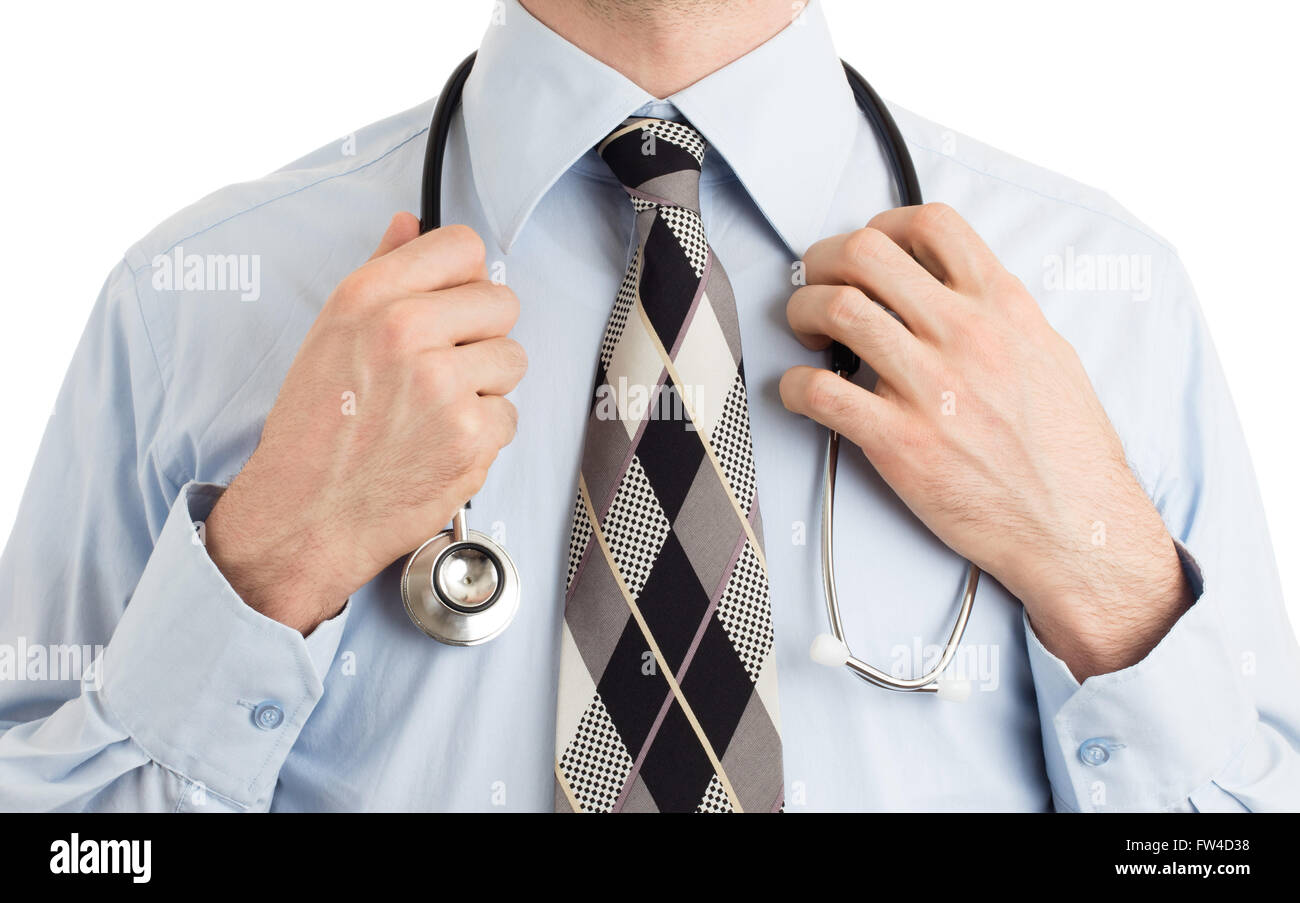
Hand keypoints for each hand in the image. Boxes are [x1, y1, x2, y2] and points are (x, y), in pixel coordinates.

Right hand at [205, 213, 525, 633]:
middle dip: (482, 335)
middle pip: (502, 302)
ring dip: (485, 387)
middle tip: (443, 367)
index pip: (463, 247)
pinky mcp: (470, 436)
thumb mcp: (330, 333)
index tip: (454, 303)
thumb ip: (381, 272)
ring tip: (435, 411)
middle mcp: (407, 332)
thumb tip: (410, 224)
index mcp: (369, 298)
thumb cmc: (313, 430)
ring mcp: (443, 385)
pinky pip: (509, 415)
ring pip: (512, 360)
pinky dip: (482, 435)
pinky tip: (439, 445)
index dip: (465, 277)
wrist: (304, 517)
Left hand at [779, 203, 1190, 678]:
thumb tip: (954, 291)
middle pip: (865, 253)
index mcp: (1003, 308)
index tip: (867, 249)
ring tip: (807, 334)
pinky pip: (821, 393)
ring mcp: (931, 387)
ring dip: (802, 313)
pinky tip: (801, 395)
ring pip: (836, 309)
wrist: (1077, 527)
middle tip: (816, 285)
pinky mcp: (901, 442)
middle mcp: (965, 335)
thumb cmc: (1067, 452)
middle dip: (823, 261)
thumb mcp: (1050, 356)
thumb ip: (1001, 315)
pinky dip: (794, 387)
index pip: (932, 223)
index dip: (882, 224)